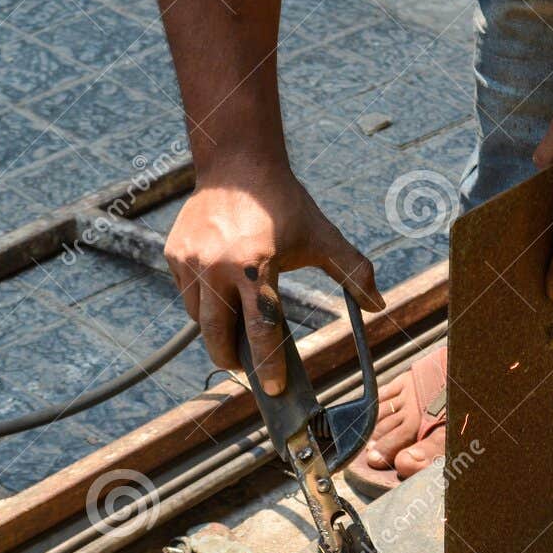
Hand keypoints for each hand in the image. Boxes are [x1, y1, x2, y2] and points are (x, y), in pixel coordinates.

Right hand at [164, 165, 382, 394]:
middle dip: (232, 360)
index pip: (261, 330)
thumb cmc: (283, 203)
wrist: (237, 163)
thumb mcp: (321, 235)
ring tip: (233, 331)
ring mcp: (191, 261)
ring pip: (198, 319)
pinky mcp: (175, 254)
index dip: (267, 365)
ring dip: (215, 332)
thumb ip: (353, 271)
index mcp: (256, 266)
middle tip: (245, 367)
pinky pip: (187, 295)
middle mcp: (218, 267)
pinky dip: (201, 305)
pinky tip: (219, 298)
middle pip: (218, 336)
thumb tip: (378, 305)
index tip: (274, 389)